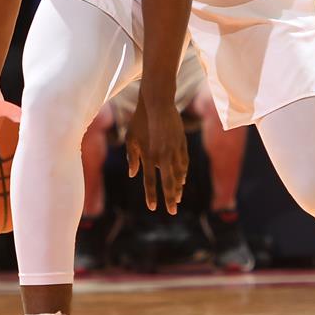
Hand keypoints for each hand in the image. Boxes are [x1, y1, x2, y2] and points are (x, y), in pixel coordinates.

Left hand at [126, 98, 188, 213]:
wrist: (157, 103)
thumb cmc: (139, 120)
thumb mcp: (130, 138)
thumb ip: (132, 157)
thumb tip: (133, 174)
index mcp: (148, 155)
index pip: (150, 181)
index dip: (151, 195)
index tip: (153, 208)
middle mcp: (162, 155)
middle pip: (168, 182)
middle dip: (170, 198)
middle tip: (173, 211)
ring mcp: (174, 149)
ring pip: (178, 174)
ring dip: (178, 187)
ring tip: (178, 198)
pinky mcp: (182, 143)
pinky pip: (184, 162)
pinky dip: (183, 173)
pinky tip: (182, 181)